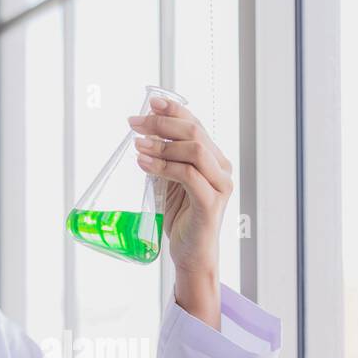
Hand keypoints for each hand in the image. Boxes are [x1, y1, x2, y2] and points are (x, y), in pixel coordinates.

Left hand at [127, 95, 232, 276]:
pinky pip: (187, 175)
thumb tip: (144, 132)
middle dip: (162, 124)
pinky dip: (163, 166)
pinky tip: (144, 163)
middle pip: (194, 133)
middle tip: (135, 124)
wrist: (191, 254)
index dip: (174, 111)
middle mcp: (222, 169)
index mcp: (215, 160)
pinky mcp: (210, 203)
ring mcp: (219, 186)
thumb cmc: (182, 219)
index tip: (150, 103)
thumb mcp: (171, 182)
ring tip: (137, 145)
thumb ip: (167, 159)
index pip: (196, 125)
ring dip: (161, 144)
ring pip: (193, 151)